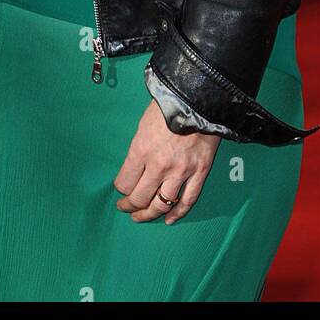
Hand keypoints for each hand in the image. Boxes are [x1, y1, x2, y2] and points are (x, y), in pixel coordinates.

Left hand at [113, 100, 221, 222]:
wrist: (198, 99)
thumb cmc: (166, 106)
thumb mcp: (143, 124)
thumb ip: (139, 149)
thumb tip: (135, 167)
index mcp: (141, 150)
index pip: (125, 181)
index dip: (120, 188)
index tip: (120, 189)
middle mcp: (159, 166)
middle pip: (140, 197)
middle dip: (130, 205)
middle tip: (125, 207)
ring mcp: (181, 172)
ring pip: (162, 204)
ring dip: (149, 214)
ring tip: (141, 217)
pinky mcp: (199, 173)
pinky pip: (188, 201)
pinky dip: (178, 213)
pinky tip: (169, 220)